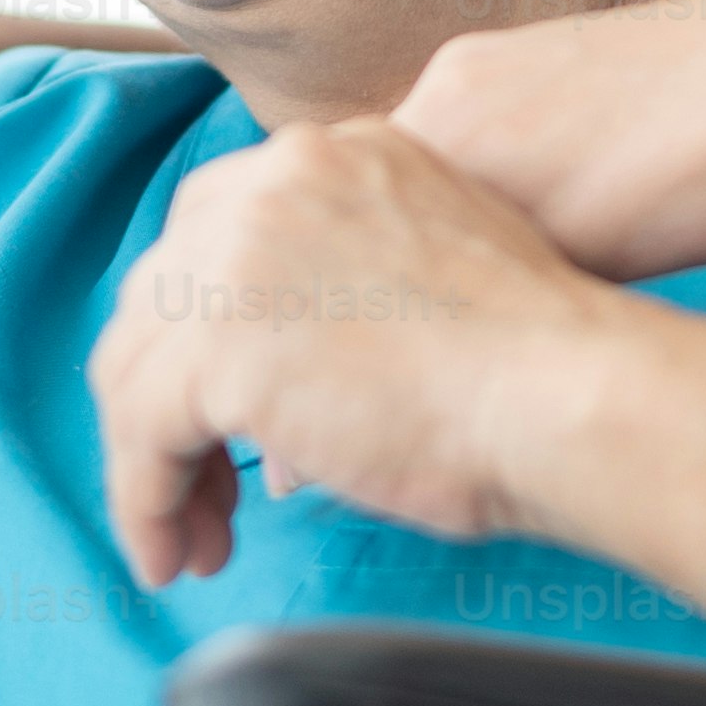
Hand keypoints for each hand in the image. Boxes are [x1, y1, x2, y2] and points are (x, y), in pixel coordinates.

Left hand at [88, 118, 624, 583]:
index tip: (219, 413)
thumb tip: (277, 394)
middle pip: (161, 299)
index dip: (202, 338)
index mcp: (330, 155)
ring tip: (191, 536)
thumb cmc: (537, 366)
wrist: (569, 390)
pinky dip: (144, 504)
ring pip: (136, 367)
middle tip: (203, 488)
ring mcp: (235, 254)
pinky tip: (177, 550)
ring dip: (151, 463)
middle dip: (170, 403)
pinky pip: (140, 435)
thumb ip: (339, 294)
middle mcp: (270, 181)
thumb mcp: (426, 275)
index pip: (212, 242)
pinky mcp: (215, 343)